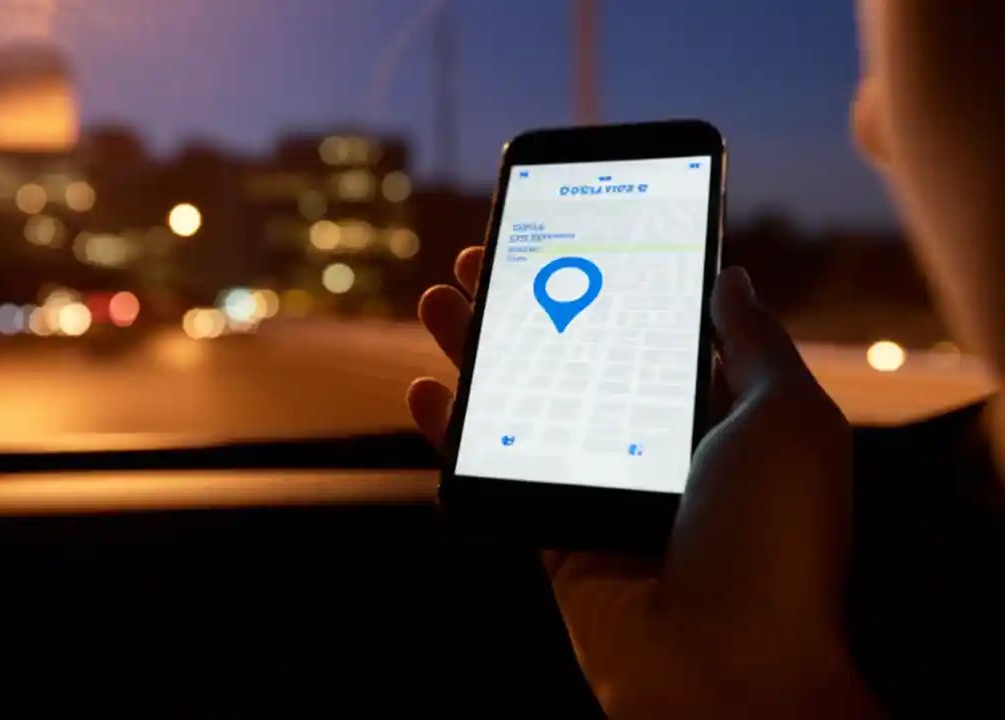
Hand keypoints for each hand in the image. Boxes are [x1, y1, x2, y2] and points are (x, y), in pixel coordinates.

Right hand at [409, 247, 880, 717]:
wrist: (726, 668)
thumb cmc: (773, 539)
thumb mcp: (788, 416)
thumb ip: (753, 339)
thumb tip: (731, 274)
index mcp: (716, 415)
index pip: (650, 328)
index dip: (606, 278)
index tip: (567, 232)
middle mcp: (653, 445)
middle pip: (574, 355)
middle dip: (526, 302)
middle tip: (482, 255)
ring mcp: (598, 486)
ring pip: (525, 402)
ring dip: (479, 350)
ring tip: (439, 298)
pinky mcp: (552, 527)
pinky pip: (494, 468)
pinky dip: (454, 431)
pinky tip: (429, 389)